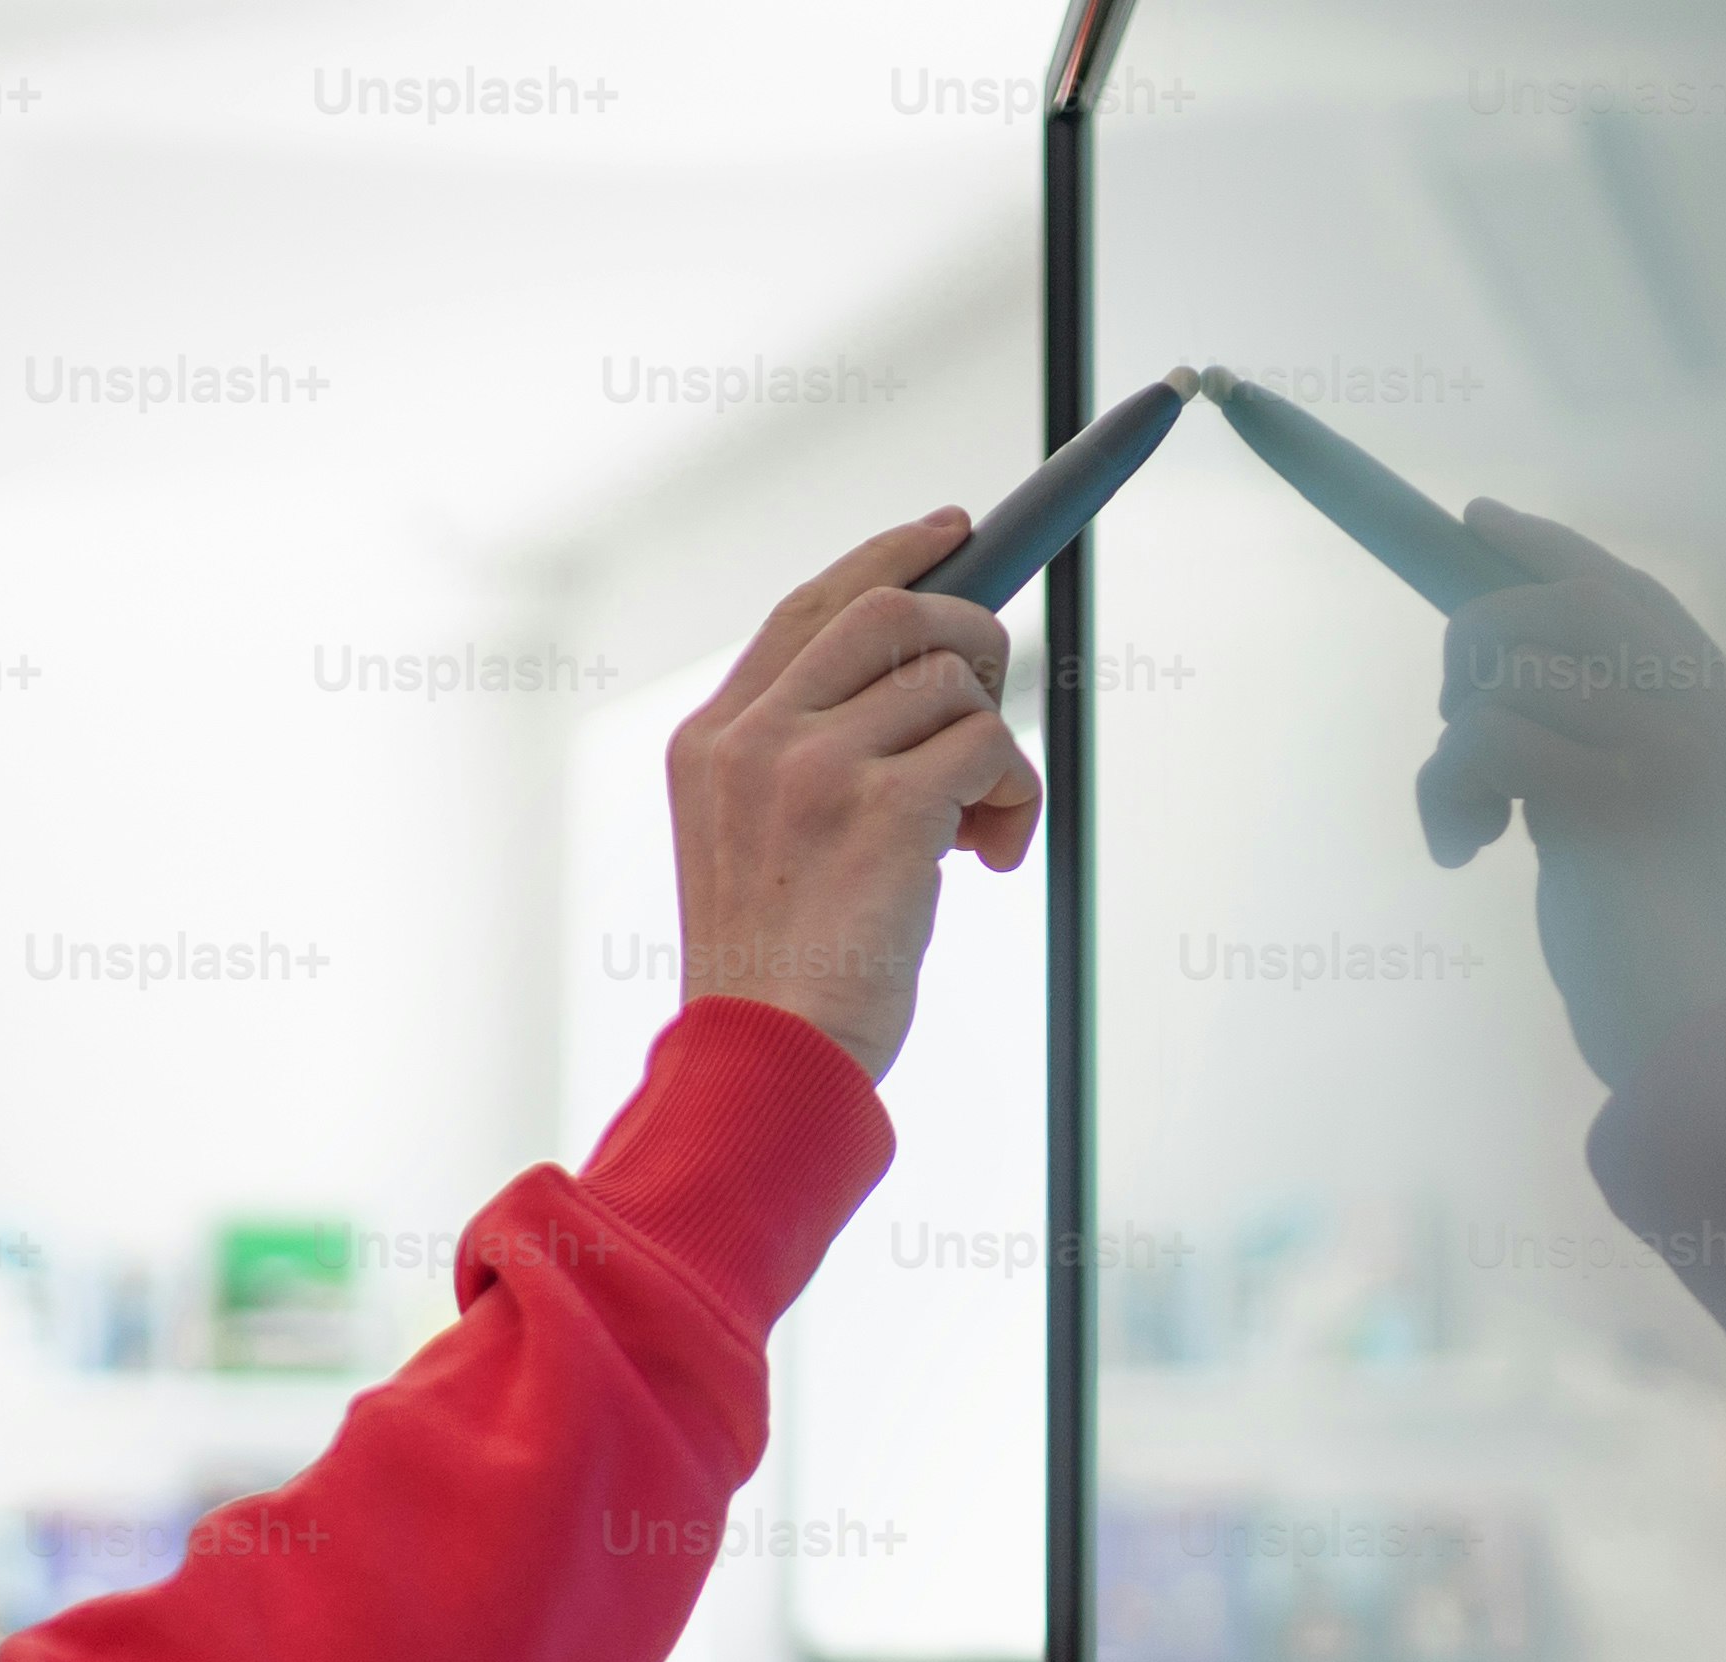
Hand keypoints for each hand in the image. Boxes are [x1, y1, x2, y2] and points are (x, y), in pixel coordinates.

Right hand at [669, 517, 1040, 1082]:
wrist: (766, 1065)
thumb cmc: (778, 973)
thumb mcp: (757, 841)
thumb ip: (806, 751)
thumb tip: (930, 673)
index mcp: (710, 741)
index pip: (810, 607)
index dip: (889, 558)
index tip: (950, 532)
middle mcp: (754, 740)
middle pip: (892, 611)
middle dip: (967, 641)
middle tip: (982, 713)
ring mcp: (813, 769)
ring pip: (953, 683)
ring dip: (992, 750)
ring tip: (974, 831)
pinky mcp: (882, 810)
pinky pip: (991, 747)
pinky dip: (1014, 798)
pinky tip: (989, 859)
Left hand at [1408, 505, 1725, 1087]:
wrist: (1696, 1050)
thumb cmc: (1655, 964)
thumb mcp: (1644, 827)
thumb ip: (1609, 744)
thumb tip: (1504, 679)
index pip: (1633, 594)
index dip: (1547, 551)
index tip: (1476, 522)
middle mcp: (1724, 715)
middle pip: (1568, 603)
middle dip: (1478, 641)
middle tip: (1454, 724)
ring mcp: (1680, 750)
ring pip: (1514, 664)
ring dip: (1456, 741)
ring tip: (1473, 822)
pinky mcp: (1620, 797)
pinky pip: (1486, 737)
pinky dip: (1446, 790)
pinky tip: (1465, 852)